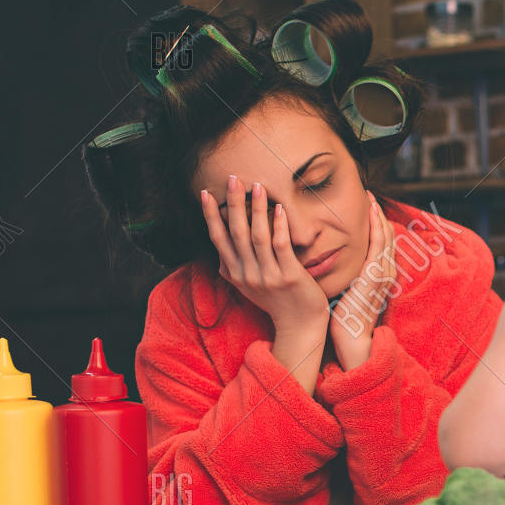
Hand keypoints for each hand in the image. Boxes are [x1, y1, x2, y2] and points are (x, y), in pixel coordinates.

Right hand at [201, 176, 328, 393]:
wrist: (299, 325)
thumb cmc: (276, 302)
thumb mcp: (248, 286)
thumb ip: (233, 268)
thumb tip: (219, 250)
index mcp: (234, 273)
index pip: (218, 238)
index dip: (211, 215)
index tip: (205, 193)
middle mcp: (247, 274)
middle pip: (235, 232)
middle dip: (232, 203)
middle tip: (233, 178)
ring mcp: (267, 276)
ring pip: (257, 236)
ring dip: (256, 209)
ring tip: (257, 186)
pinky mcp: (288, 276)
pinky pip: (280, 246)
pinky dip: (278, 226)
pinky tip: (279, 209)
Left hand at [329, 190, 397, 369]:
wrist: (353, 339)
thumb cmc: (345, 321)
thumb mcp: (345, 293)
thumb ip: (344, 277)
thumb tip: (327, 264)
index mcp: (379, 276)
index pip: (380, 244)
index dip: (375, 225)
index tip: (365, 208)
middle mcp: (386, 271)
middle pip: (387, 235)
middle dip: (378, 214)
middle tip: (368, 194)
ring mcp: (383, 272)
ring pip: (385, 235)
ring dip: (378, 214)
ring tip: (370, 197)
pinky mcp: (376, 273)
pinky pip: (380, 242)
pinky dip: (377, 225)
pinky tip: (371, 211)